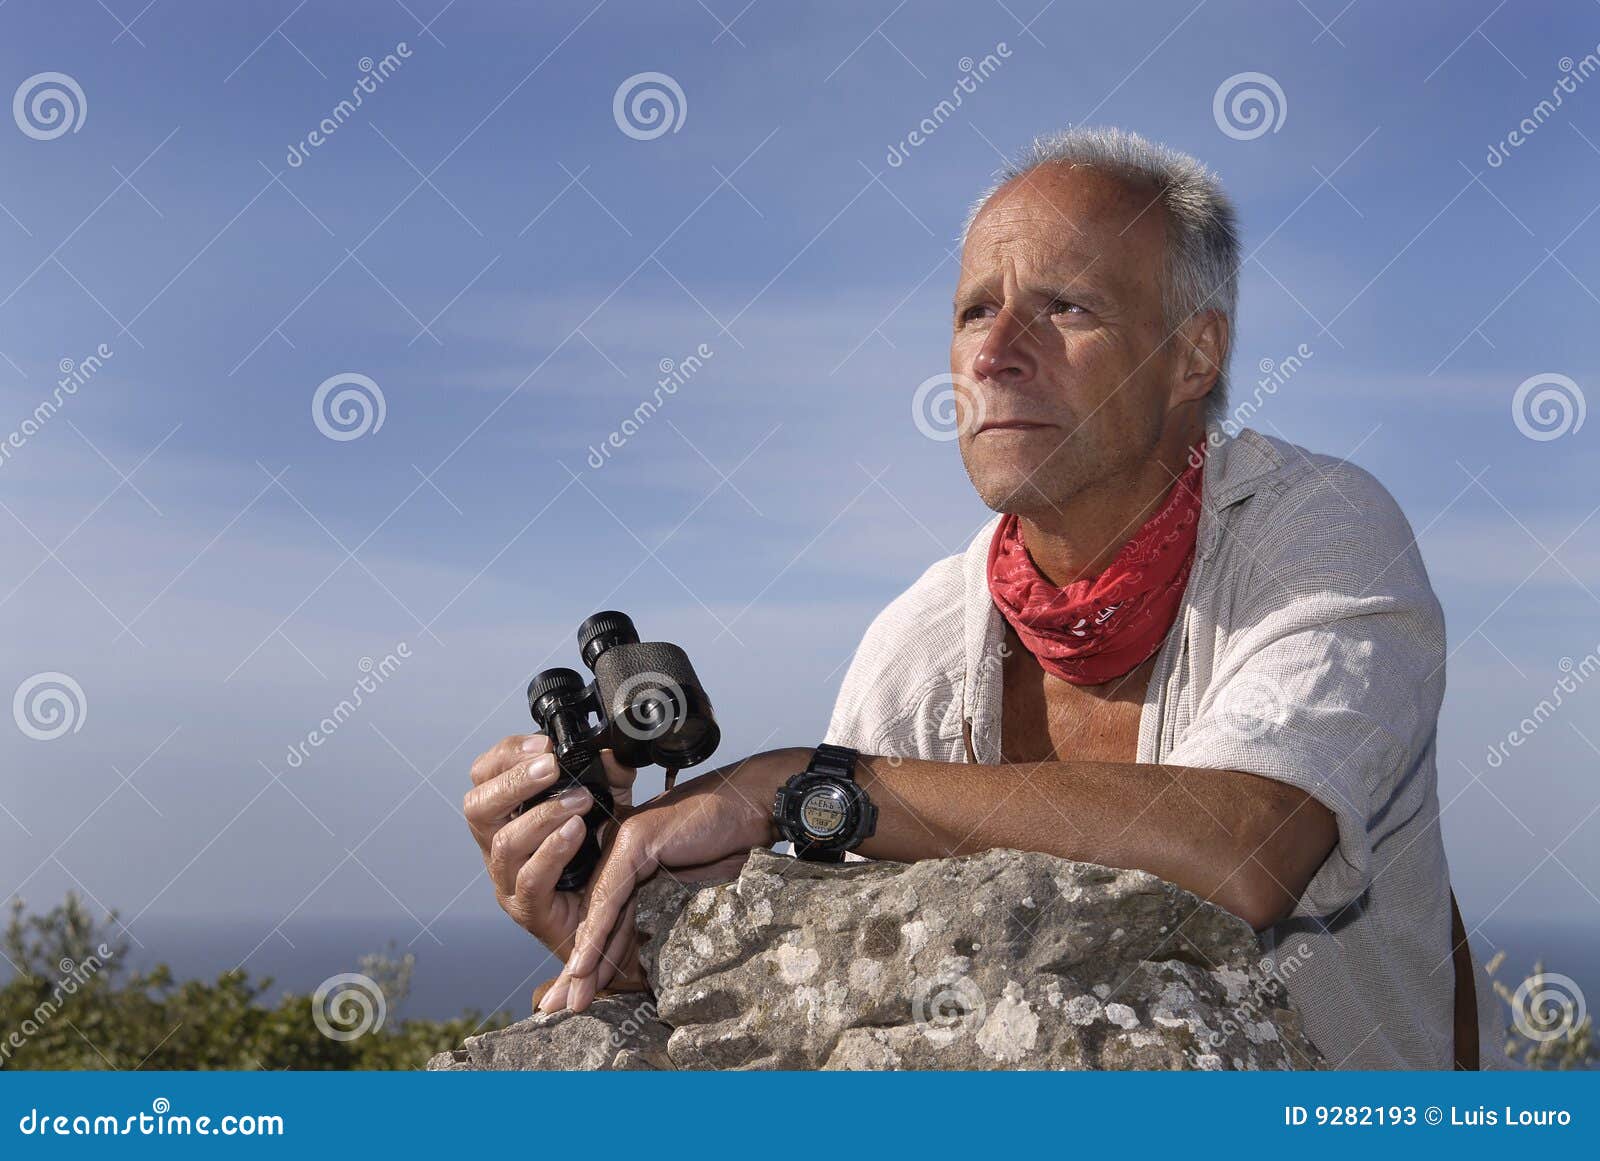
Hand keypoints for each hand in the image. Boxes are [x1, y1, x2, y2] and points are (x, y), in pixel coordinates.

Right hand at [463, 733, 644, 992]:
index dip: (507, 755)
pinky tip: (577, 832)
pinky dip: (553, 851)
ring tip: (581, 801)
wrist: (613, 918)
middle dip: (514, 781)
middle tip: (552, 766)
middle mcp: (496, 845)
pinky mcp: (528, 910)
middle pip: (477, 807)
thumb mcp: (607, 804)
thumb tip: (610, 749)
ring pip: (504, 843)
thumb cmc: (601, 857)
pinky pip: (530, 879)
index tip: (544, 744)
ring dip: (544, 815)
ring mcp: (507, 880)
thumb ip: (607, 774)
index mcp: (506, 815)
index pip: (483, 776)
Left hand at [539, 747, 808, 1012]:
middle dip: (580, 966)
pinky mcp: (634, 843)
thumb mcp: (698, 891)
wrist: (756, 806)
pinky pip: (610, 898)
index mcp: (633, 864)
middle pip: (596, 918)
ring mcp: (624, 845)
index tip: (581, 994)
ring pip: (598, 912)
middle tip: (559, 1006)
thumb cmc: (735, 842)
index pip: (608, 917)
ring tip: (571, 998)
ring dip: (583, 958)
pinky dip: (596, 933)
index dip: (595, 956)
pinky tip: (582, 963)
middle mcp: (621, 854)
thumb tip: (657, 953)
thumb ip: (671, 913)